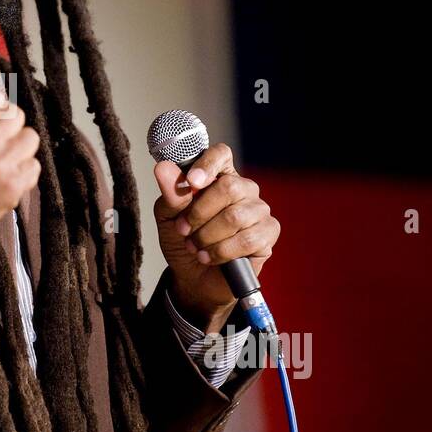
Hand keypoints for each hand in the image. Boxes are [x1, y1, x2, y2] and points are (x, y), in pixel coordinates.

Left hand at [152, 143, 279, 332]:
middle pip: (230, 187)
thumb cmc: (182, 240)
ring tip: (195, 246)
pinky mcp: (268, 234)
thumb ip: (170, 194)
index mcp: (218, 175)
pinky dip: (222, 251)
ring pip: (236, 217)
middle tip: (184, 229)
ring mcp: (258, 210)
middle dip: (200, 213)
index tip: (192, 182)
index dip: (207, 165)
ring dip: (207, 236)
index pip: (220, 154)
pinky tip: (210, 256)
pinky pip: (248, 239)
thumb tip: (163, 168)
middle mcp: (243, 188)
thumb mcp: (168, 217)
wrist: (193, 277)